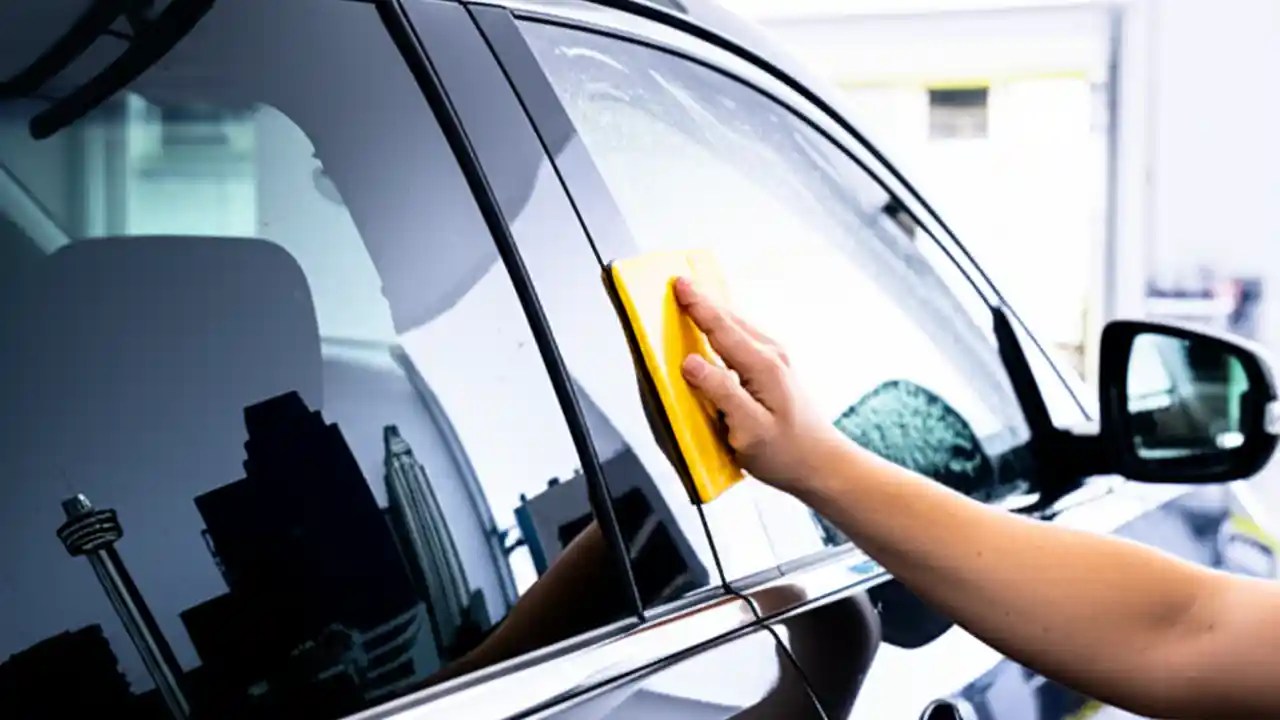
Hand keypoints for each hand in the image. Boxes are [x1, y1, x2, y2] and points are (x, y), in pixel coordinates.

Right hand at [674, 277, 848, 493]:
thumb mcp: (748, 429)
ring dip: (713, 312)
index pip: (723, 328)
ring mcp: (776, 359)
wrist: (821, 463)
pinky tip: (714, 329)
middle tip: (679, 284)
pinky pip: (743, 338)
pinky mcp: (774, 368)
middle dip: (703, 301)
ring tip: (691, 299)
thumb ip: (720, 392)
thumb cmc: (785, 452)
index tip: (680, 284)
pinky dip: (724, 328)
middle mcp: (772, 355)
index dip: (698, 305)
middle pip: (730, 320)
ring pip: (738, 326)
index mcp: (763, 366)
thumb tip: (691, 363)